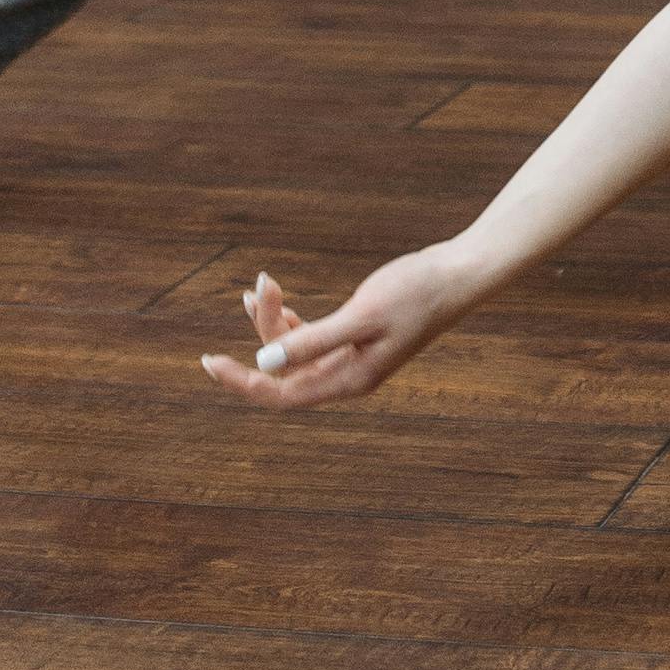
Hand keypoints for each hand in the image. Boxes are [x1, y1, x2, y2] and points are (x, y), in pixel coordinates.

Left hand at [198, 251, 475, 408]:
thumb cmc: (416, 292)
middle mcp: (346, 376)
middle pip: (285, 368)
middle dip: (264, 330)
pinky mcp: (356, 337)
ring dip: (274, 322)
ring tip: (262, 285)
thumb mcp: (362, 315)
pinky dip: (290, 320)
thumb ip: (314, 341)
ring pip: (296, 351)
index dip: (243, 381)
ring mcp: (351, 358)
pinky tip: (277, 298)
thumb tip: (264, 364)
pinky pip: (310, 338)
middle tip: (260, 284)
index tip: (211, 362)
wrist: (458, 275)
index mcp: (349, 380)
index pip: (281, 394)